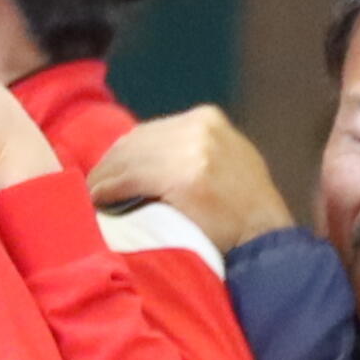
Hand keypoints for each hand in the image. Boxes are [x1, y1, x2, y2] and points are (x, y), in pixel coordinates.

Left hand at [90, 106, 290, 252]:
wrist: (266, 240)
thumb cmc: (244, 213)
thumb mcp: (223, 163)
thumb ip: (191, 153)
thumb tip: (146, 159)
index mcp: (208, 119)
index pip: (150, 131)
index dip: (123, 153)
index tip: (107, 173)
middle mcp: (199, 127)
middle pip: (136, 140)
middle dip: (111, 164)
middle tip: (93, 187)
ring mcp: (193, 150)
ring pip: (129, 156)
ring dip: (105, 177)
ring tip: (93, 197)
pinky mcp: (185, 176)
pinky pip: (133, 177)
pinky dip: (111, 188)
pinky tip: (100, 201)